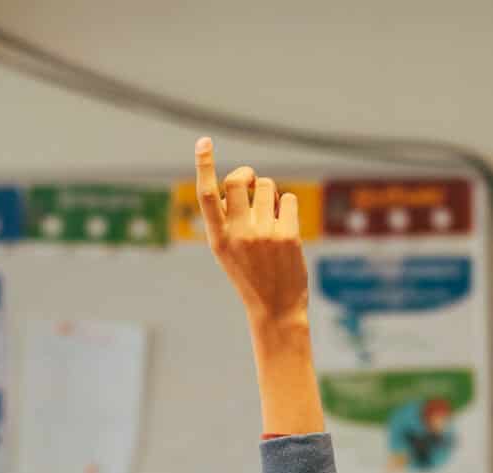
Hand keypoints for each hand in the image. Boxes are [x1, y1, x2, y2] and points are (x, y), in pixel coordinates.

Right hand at [195, 138, 307, 326]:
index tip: (204, 141)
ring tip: (270, 218)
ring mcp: (264, 234)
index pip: (206, 195)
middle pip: (239, 180)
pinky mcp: (288, 235)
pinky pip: (288, 198)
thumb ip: (228, 218)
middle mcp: (238, 233)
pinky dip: (286, 206)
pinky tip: (284, 225)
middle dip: (247, 174)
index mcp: (217, 238)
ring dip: (270, 194)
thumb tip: (244, 182)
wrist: (275, 310)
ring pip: (267, 186)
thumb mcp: (227, 251)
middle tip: (252, 184)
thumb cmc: (250, 276)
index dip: (203, 165)